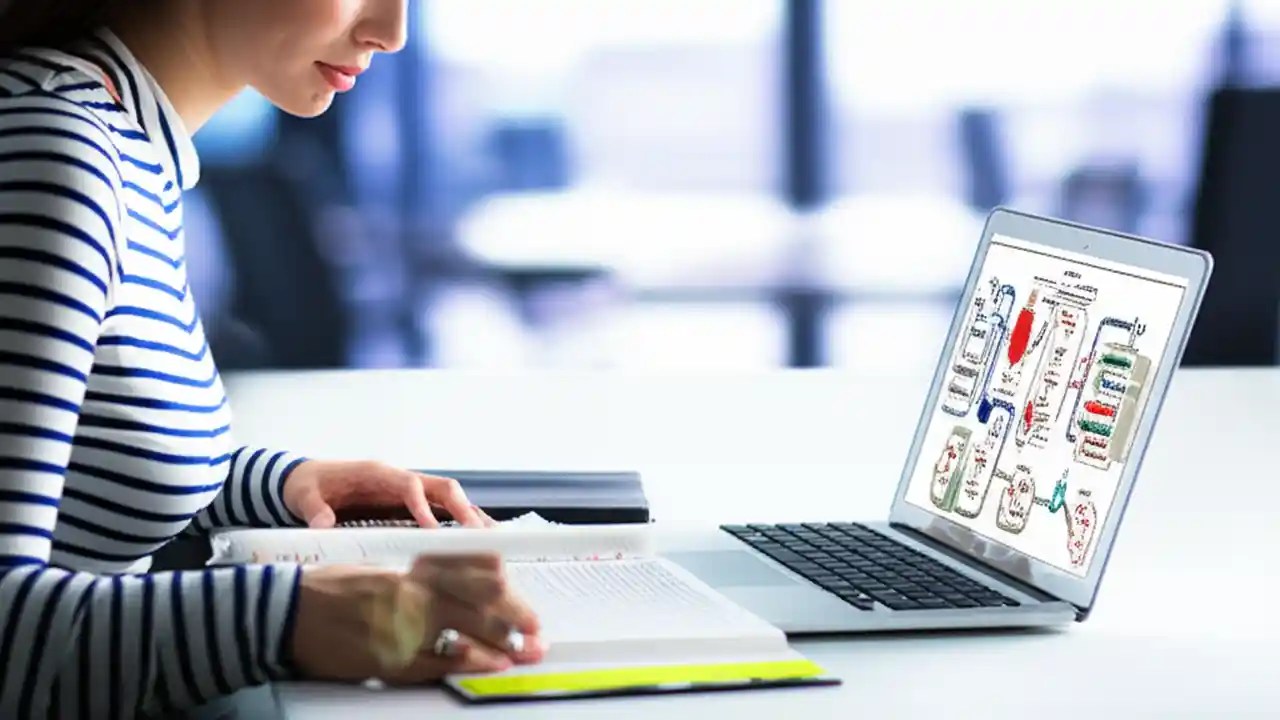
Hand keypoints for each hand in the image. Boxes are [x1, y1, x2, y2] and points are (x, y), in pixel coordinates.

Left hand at [282, 459, 495, 528]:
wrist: (304, 479)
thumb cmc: (307, 486)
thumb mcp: (304, 496)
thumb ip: (315, 509)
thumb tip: (323, 523)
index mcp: (377, 474)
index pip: (410, 485)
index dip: (423, 506)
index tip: (433, 530)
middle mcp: (398, 479)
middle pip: (442, 488)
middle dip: (463, 509)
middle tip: (479, 535)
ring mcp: (406, 491)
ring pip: (448, 499)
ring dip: (469, 516)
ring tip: (490, 540)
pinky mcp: (408, 505)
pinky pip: (441, 511)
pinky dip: (460, 524)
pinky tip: (475, 542)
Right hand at [291, 555, 545, 682]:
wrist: (283, 615)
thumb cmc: (329, 589)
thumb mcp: (378, 567)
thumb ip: (418, 574)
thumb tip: (459, 577)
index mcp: (406, 570)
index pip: (465, 570)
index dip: (498, 581)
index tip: (517, 587)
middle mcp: (408, 597)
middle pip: (474, 603)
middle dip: (512, 616)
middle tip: (536, 627)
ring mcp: (400, 631)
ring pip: (464, 633)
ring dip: (502, 643)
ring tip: (527, 649)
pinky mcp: (389, 662)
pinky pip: (439, 663)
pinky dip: (471, 663)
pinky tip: (495, 665)